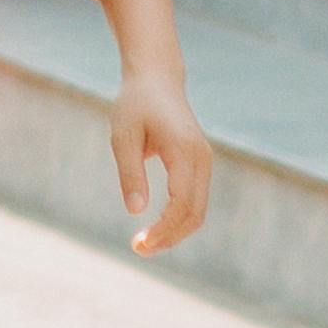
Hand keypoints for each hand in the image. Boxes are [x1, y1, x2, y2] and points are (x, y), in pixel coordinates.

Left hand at [111, 59, 212, 255]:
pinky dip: (179, 218)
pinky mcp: (200, 163)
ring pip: (198, 210)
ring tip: (144, 243)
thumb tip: (136, 212)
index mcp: (185, 151)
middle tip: (139, 249)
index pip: (182, 204)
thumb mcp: (123, 136)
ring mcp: (204, 161)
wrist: (156, 78)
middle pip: (195, 213)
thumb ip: (130, 173)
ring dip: (175, 231)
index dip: (163, 230)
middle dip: (170, 237)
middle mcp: (202, 159)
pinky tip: (157, 226)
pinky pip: (195, 199)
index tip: (139, 244)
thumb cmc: (135, 104)